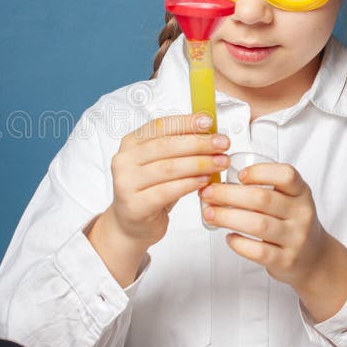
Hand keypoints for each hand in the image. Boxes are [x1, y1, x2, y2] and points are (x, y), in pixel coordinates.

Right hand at [87, 113, 228, 285]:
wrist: (130, 224)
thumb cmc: (150, 190)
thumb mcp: (160, 163)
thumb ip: (178, 148)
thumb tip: (209, 132)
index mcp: (130, 143)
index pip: (160, 126)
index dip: (185, 122)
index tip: (208, 121)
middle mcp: (124, 161)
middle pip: (165, 146)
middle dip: (198, 143)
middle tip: (222, 143)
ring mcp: (126, 183)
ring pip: (169, 168)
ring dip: (199, 163)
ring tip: (220, 162)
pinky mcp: (135, 205)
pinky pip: (167, 191)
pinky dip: (189, 184)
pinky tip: (205, 181)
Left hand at [200, 162, 346, 318]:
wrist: (314, 258)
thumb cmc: (290, 222)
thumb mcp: (289, 200)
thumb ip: (264, 188)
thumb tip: (218, 181)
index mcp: (301, 193)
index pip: (286, 175)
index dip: (260, 172)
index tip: (239, 175)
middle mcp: (302, 214)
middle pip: (263, 199)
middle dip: (229, 194)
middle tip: (207, 193)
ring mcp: (296, 238)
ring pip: (258, 225)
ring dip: (227, 217)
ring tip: (209, 214)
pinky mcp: (287, 260)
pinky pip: (259, 251)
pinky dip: (239, 243)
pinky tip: (229, 237)